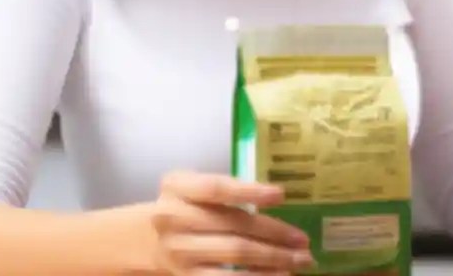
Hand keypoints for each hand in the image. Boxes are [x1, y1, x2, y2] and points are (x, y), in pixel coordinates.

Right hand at [141, 170, 313, 274]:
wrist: (149, 239)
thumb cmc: (185, 206)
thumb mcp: (193, 186)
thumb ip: (226, 188)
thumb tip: (277, 198)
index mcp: (177, 187)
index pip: (216, 188)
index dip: (249, 191)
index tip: (281, 195)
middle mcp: (173, 218)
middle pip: (233, 225)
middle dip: (275, 233)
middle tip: (304, 240)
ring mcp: (179, 251)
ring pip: (235, 255)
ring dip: (274, 259)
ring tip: (301, 260)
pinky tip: (279, 275)